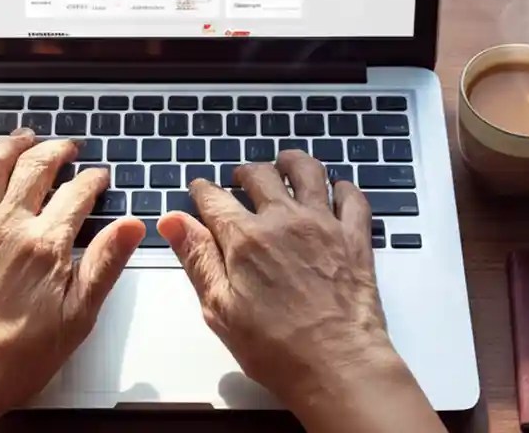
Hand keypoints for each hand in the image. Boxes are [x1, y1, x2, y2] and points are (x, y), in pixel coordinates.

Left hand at [0, 130, 144, 432]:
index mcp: (46, 244)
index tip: (100, 177)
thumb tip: (132, 227)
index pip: (77, 193)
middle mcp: (8, 227)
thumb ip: (105, 263)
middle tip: (67, 147)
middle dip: (55, 150)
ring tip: (23, 137)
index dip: (93, 179)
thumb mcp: (79, 315)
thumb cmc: (18, 354)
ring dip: (8, 146)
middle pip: (34, 167)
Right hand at [156, 151, 442, 432]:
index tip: (199, 189)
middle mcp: (283, 220)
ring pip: (307, 171)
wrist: (339, 365)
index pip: (214, 198)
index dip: (202, 190)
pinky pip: (352, 196)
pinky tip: (336, 189)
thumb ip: (197, 259)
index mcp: (245, 239)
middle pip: (260, 175)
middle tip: (240, 178)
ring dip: (292, 162)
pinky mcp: (355, 237)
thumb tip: (172, 221)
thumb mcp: (220, 309)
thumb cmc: (277, 348)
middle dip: (244, 172)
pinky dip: (342, 187)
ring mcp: (323, 224)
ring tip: (285, 163)